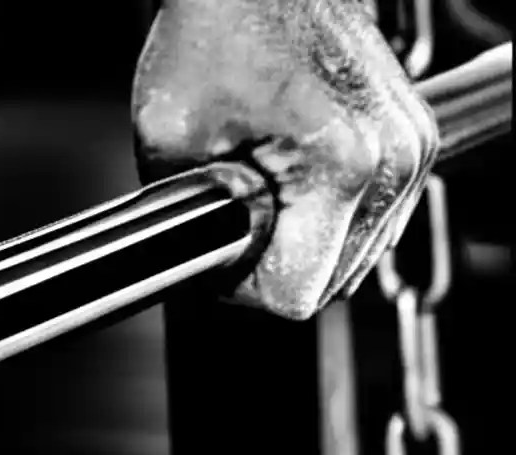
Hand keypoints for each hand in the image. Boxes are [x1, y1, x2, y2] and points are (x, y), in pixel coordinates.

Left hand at [132, 0, 439, 318]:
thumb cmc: (218, 30)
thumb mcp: (167, 140)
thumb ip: (181, 224)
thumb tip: (195, 272)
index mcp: (340, 165)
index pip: (296, 296)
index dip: (243, 287)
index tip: (220, 255)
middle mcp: (393, 159)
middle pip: (333, 285)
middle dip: (275, 263)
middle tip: (233, 217)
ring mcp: (412, 148)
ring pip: (357, 257)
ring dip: (305, 240)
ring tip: (263, 186)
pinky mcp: (414, 139)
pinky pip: (373, 218)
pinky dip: (330, 214)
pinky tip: (293, 176)